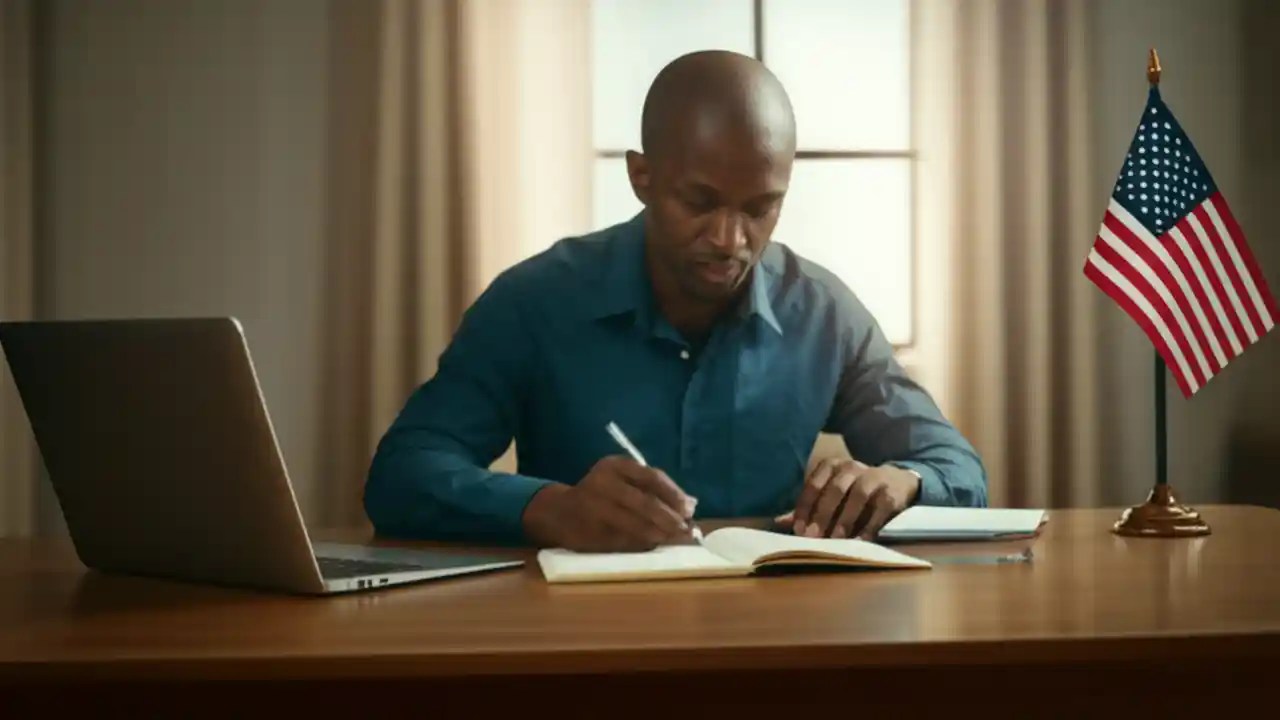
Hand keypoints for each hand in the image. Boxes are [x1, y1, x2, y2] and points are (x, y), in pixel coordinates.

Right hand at [522, 455, 696, 551]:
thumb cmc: (602, 494)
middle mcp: (602, 483)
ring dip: (658, 534)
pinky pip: (622, 540)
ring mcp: (593, 509)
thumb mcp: (624, 481)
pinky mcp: (588, 532)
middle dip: (668, 518)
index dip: (674, 494)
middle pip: (644, 502)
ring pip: (634, 524)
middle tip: (684, 530)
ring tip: (671, 538)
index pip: (652, 477)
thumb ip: (655, 489)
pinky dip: (641, 544)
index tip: (689, 509)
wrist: (559, 511)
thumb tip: (691, 505)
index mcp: (614, 465)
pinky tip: (651, 545)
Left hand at [774, 458, 919, 539]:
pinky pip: (880, 509)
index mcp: (832, 466)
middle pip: (835, 489)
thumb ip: (808, 507)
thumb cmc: (854, 491)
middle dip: (822, 513)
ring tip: (836, 539)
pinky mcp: (891, 492)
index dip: (804, 507)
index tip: (797, 529)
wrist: (897, 482)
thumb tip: (778, 522)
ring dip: (845, 518)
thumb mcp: (831, 494)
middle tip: (813, 536)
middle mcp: (852, 467)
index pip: (814, 484)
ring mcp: (874, 477)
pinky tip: (860, 541)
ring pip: (858, 496)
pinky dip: (869, 526)